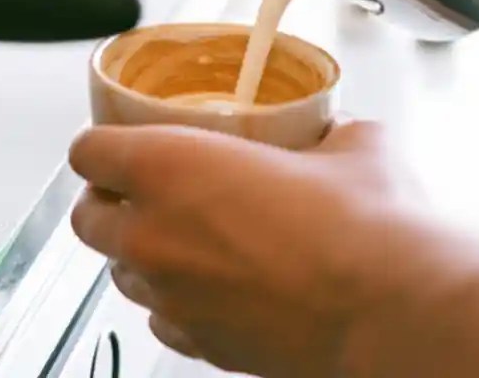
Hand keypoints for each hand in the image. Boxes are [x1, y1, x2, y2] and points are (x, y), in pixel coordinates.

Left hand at [68, 120, 451, 376]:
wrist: (391, 313)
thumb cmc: (366, 226)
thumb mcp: (353, 145)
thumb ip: (328, 132)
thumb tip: (338, 132)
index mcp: (169, 168)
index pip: (89, 150)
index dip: (102, 142)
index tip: (121, 139)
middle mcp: (153, 236)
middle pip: (87, 218)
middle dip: (108, 202)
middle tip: (145, 190)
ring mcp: (172, 298)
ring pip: (120, 273)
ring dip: (139, 253)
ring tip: (186, 238)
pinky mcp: (201, 345)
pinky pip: (163, 319)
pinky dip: (176, 302)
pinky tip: (216, 286)